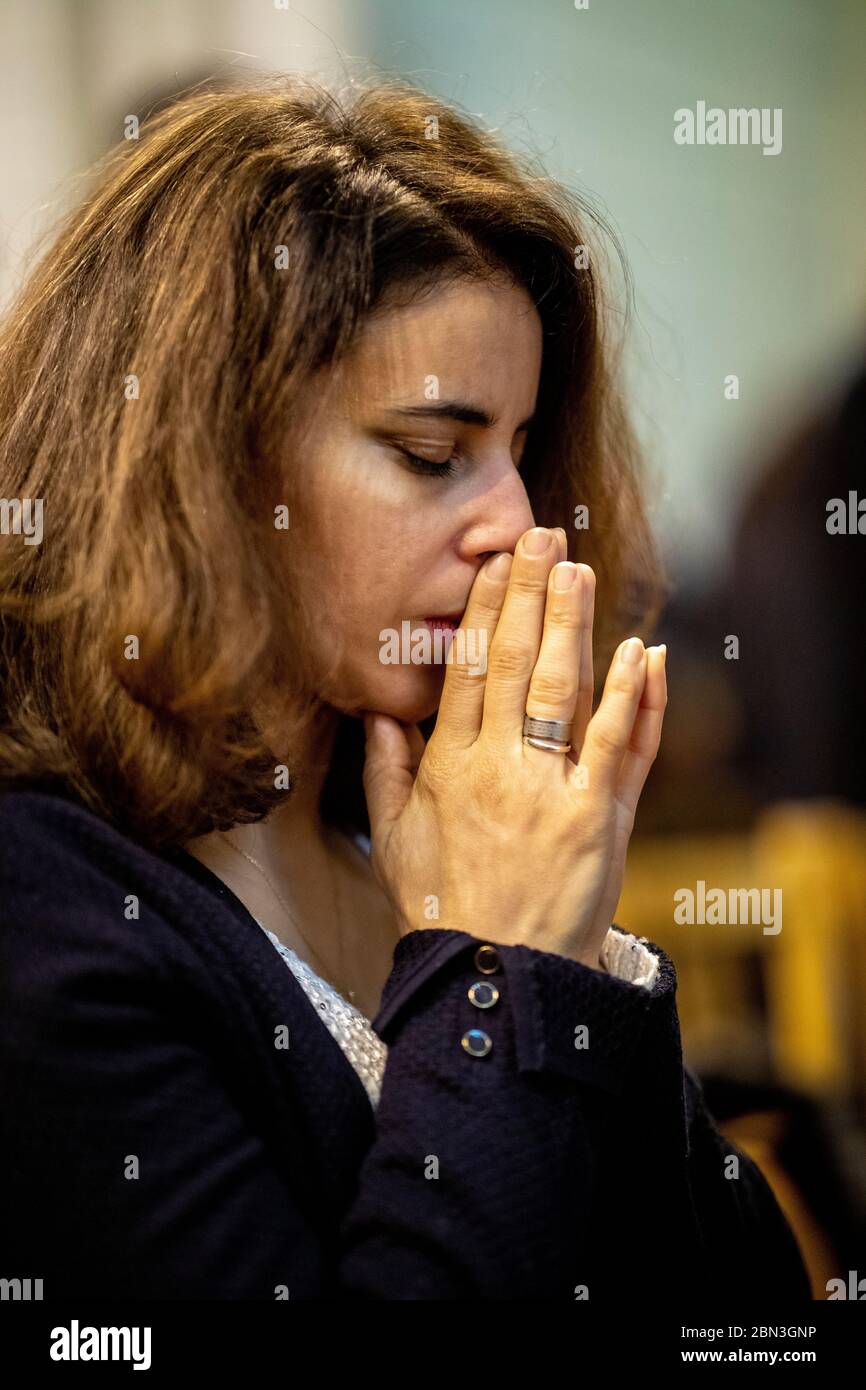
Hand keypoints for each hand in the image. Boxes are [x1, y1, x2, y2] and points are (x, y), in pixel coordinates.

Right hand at [362, 525, 666, 966]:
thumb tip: (380, 709)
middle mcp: (497, 767)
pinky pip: (619, 744)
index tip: (496, 564)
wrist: (494, 975)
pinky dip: (633, 695)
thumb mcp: (393, 838)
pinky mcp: (599, 817)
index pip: (469, 670)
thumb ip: (384, 768)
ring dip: (576, 623)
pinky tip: (640, 650)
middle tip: (544, 537)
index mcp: (448, 767)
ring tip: (581, 569)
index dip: (485, 611)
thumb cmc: (443, 907)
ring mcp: (550, 790)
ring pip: (565, 689)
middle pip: (517, 663)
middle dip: (530, 594)